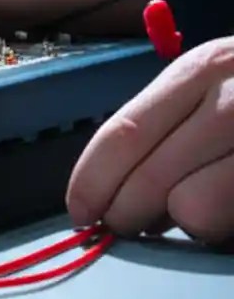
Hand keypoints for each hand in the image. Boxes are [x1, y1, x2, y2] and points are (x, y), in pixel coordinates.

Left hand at [67, 37, 233, 242]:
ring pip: (194, 211)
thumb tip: (107, 186)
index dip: (91, 181)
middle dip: (127, 215)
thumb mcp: (218, 82)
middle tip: (130, 225)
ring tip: (204, 209)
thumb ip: (168, 123)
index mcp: (203, 69)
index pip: (123, 133)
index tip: (79, 211)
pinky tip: (233, 212)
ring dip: (190, 224)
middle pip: (149, 179)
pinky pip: (230, 223)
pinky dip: (228, 229)